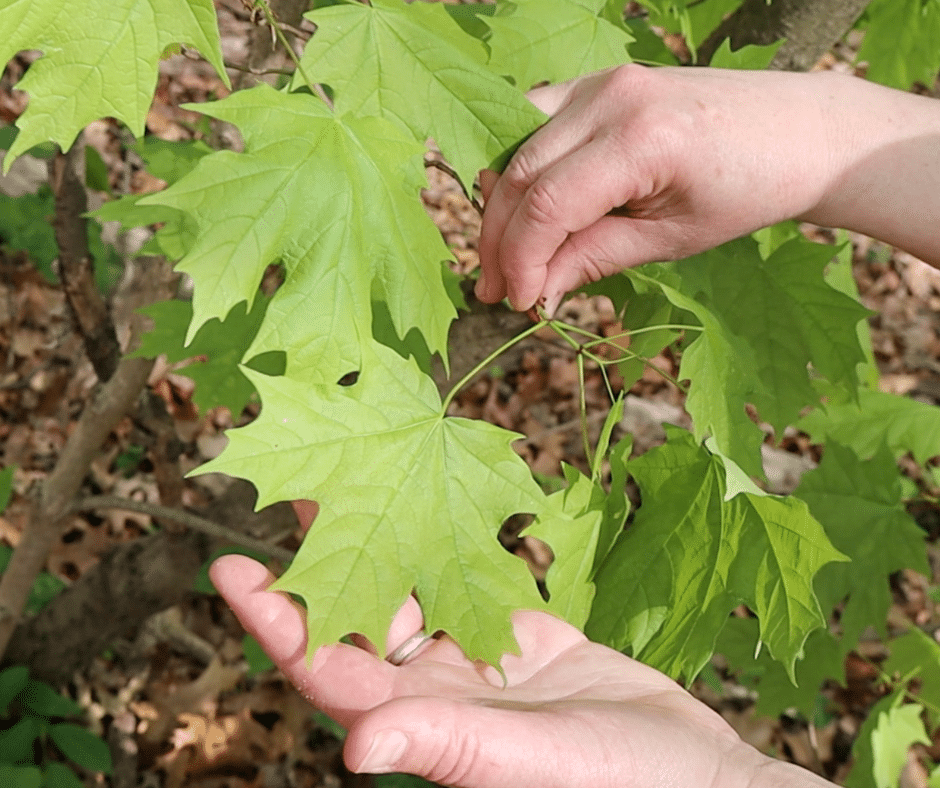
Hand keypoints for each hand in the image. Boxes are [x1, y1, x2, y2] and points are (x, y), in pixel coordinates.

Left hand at [210, 504, 826, 786]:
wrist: (698, 776)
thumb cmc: (620, 785)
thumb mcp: (531, 763)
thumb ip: (447, 745)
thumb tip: (352, 746)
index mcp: (422, 726)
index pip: (327, 670)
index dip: (275, 622)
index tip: (228, 566)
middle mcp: (435, 692)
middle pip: (356, 618)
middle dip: (316, 556)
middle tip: (281, 484)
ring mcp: (475, 659)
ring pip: (408, 589)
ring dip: (376, 533)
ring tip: (347, 473)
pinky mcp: (517, 631)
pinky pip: (468, 577)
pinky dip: (445, 536)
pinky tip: (427, 493)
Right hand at [476, 64, 939, 312]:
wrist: (798, 131)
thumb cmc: (747, 190)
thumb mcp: (671, 241)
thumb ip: (594, 259)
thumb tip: (535, 293)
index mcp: (640, 138)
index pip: (546, 205)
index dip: (521, 261)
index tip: (519, 304)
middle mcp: (610, 96)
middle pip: (518, 174)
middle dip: (499, 241)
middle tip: (496, 292)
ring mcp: (600, 80)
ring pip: (516, 147)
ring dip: (500, 206)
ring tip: (504, 257)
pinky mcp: (598, 81)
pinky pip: (534, 122)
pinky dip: (521, 169)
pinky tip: (523, 209)